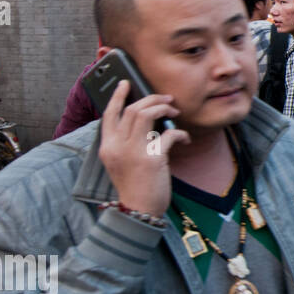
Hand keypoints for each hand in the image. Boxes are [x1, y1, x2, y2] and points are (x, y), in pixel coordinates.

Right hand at [97, 80, 189, 216]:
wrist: (137, 210)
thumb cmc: (134, 186)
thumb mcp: (121, 163)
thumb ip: (126, 143)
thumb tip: (146, 121)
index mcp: (107, 147)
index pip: (109, 115)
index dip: (117, 96)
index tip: (125, 83)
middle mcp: (116, 147)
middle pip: (131, 110)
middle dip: (152, 99)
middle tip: (167, 100)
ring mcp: (133, 153)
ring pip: (146, 115)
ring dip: (163, 108)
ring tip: (175, 112)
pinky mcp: (152, 159)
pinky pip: (168, 135)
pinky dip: (180, 133)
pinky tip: (185, 138)